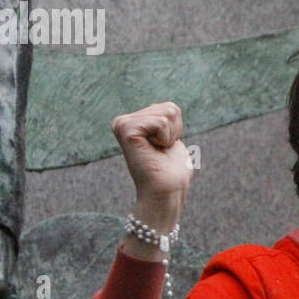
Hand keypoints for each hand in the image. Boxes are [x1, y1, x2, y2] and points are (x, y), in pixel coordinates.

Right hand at [112, 101, 191, 215]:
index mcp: (133, 122)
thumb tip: (169, 109)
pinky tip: (153, 150)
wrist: (165, 191)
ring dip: (170, 136)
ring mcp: (122, 124)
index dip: (176, 130)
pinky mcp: (126, 130)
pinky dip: (165, 138)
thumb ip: (166, 121)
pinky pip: (161, 122)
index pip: (170, 108)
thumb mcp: (169, 138)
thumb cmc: (170, 170)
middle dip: (173, 132)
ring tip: (157, 151)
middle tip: (160, 151)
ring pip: (166, 114)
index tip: (163, 148)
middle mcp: (123, 121)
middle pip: (169, 108)